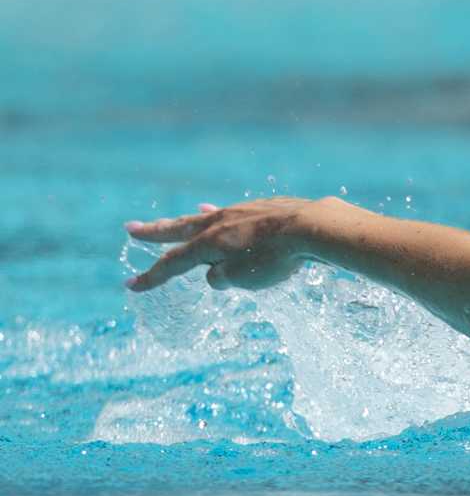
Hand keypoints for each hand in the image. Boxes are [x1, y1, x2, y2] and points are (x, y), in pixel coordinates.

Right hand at [124, 197, 324, 291]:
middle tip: (131, 228)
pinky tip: (214, 209)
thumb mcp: (244, 279)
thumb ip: (222, 277)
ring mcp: (240, 212)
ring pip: (204, 219)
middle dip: (153, 232)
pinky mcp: (263, 209)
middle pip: (179, 229)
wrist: (313, 227)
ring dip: (184, 222)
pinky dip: (218, 215)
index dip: (152, 277)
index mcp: (209, 243)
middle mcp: (219, 223)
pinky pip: (232, 214)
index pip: (173, 264)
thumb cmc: (278, 258)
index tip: (131, 286)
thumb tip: (216, 272)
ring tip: (169, 223)